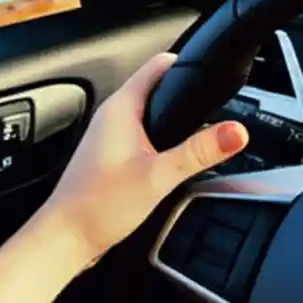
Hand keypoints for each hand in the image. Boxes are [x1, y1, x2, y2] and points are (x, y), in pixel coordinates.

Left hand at [36, 53, 248, 264]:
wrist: (66, 238)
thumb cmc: (97, 206)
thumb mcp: (159, 176)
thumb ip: (199, 151)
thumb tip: (235, 132)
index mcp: (122, 107)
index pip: (159, 64)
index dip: (188, 63)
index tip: (213, 71)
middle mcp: (113, 115)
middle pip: (158, 87)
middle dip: (187, 94)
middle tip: (217, 105)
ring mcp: (111, 135)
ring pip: (151, 113)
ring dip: (176, 118)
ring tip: (202, 130)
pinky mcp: (113, 155)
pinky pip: (144, 134)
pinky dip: (163, 138)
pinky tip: (175, 157)